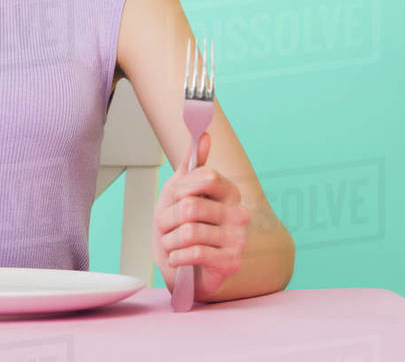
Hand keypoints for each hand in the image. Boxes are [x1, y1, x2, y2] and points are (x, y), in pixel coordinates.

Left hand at [152, 131, 249, 300]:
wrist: (185, 270)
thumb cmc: (181, 228)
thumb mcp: (179, 192)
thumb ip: (191, 164)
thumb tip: (203, 134)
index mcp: (229, 191)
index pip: (205, 175)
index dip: (180, 189)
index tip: (175, 199)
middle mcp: (240, 213)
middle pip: (190, 206)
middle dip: (166, 220)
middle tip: (165, 228)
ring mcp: (238, 239)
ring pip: (189, 231)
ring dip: (169, 241)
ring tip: (171, 245)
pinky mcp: (231, 263)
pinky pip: (193, 252)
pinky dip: (176, 257)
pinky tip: (177, 259)